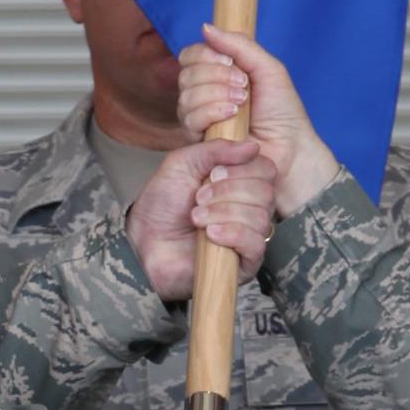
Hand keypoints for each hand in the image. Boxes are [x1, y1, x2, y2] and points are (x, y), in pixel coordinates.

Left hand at [125, 138, 279, 299]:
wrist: (144, 242)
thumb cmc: (162, 206)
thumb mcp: (182, 163)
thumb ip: (215, 149)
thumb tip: (252, 146)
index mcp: (240, 181)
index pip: (265, 169)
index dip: (242, 169)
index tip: (212, 174)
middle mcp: (249, 207)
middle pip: (265, 191)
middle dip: (227, 192)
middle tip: (198, 198)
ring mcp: (249, 235)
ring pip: (259, 216)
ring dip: (224, 213)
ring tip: (197, 218)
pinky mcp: (245, 262)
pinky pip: (255, 243)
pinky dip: (232, 234)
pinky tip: (210, 234)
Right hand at [177, 25, 341, 223]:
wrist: (290, 148)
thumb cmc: (282, 110)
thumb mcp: (267, 68)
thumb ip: (239, 45)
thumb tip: (205, 27)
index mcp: (216, 76)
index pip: (190, 56)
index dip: (204, 55)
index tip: (231, 64)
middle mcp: (203, 96)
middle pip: (186, 75)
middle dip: (216, 77)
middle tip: (244, 87)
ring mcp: (199, 120)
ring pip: (186, 97)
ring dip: (216, 95)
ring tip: (242, 104)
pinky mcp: (198, 142)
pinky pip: (189, 119)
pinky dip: (211, 112)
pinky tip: (232, 116)